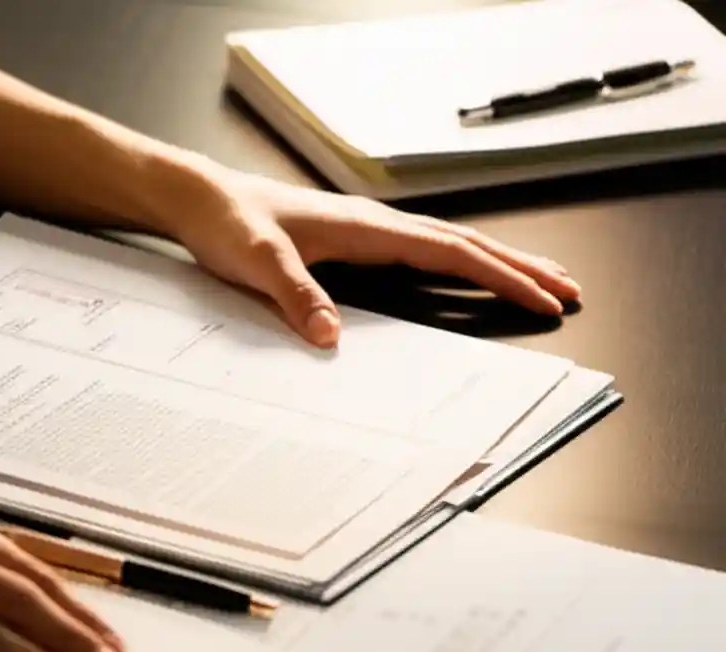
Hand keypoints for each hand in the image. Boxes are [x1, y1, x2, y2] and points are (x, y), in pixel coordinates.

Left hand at [164, 165, 581, 347]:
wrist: (199, 199)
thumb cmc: (227, 223)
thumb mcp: (256, 262)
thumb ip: (295, 295)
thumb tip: (332, 337)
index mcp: (364, 227)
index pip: (450, 251)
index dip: (502, 276)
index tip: (545, 297)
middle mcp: (372, 224)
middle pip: (464, 243)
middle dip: (519, 267)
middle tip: (568, 290)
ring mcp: (364, 230)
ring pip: (446, 243)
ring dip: (495, 260)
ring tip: (536, 278)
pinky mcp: (349, 240)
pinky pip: (420, 250)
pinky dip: (456, 260)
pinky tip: (462, 271)